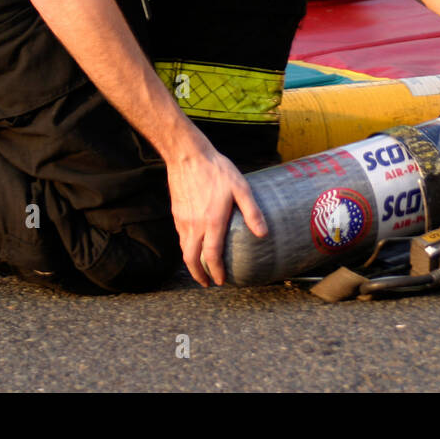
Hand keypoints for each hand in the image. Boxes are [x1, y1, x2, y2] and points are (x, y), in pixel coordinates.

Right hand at [165, 141, 267, 286]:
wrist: (188, 156)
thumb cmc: (217, 170)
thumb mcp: (241, 188)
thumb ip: (252, 212)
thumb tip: (263, 234)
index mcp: (212, 222)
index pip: (212, 255)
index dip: (216, 271)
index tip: (220, 281)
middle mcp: (194, 225)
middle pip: (191, 259)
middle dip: (198, 275)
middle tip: (207, 282)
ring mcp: (182, 219)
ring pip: (184, 249)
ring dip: (191, 262)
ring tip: (200, 267)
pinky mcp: (176, 213)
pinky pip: (180, 236)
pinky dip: (186, 247)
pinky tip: (193, 244)